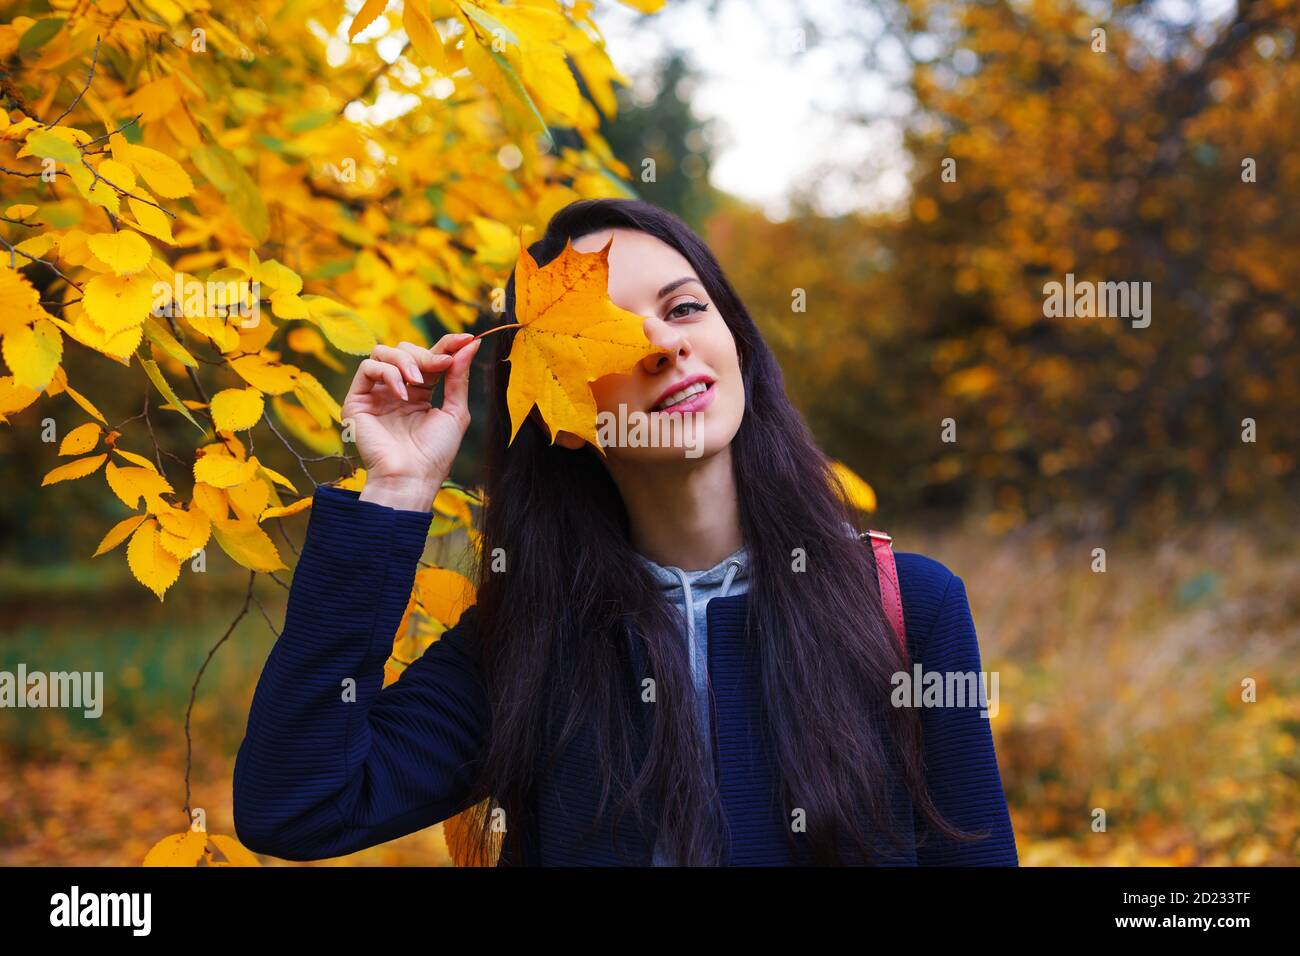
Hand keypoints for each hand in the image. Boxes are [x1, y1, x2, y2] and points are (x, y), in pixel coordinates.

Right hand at [341, 333, 480, 511]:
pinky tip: (402, 394)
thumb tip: (470, 344)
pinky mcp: (357, 400)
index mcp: (420, 393)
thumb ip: (459, 377)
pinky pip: (368, 368)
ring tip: (418, 381)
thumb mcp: (455, 412)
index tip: (466, 339)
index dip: (446, 345)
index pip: (430, 358)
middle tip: (441, 366)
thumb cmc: (434, 454)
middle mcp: (397, 390)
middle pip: (405, 350)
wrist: (411, 478)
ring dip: (406, 360)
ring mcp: (376, 394)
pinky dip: (388, 373)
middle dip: (426, 354)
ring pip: (383, 353)